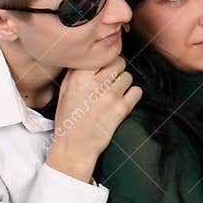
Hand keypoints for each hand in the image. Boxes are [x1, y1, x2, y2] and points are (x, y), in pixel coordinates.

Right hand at [48, 57, 142, 178]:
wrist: (74, 147)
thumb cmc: (69, 119)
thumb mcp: (64, 91)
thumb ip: (76, 71)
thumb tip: (90, 56)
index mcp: (79, 77)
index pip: (103, 54)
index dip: (105, 60)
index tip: (104, 66)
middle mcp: (95, 84)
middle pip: (119, 62)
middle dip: (116, 70)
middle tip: (110, 81)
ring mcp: (110, 96)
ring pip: (128, 76)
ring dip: (124, 83)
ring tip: (114, 93)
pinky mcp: (121, 109)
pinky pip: (137, 91)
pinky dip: (132, 95)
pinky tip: (123, 101)